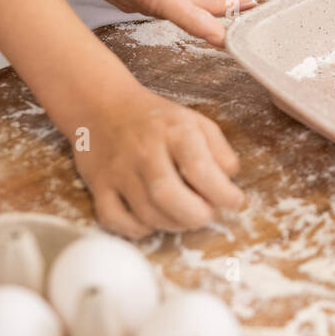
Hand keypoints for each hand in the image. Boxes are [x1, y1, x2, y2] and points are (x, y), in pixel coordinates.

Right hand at [69, 84, 244, 237]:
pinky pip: (114, 219)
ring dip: (173, 224)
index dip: (223, 193)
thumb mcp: (195, 122)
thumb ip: (219, 149)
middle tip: (207, 214)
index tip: (236, 201)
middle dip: (196, 215)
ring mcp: (119, 170)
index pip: (200, 168)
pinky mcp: (98, 185)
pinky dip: (136, 229)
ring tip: (185, 216)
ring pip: (146, 212)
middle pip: (168, 195)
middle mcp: (144, 151)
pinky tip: (151, 221)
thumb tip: (230, 179)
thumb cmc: (156, 119)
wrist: (102, 106)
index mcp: (174, 132)